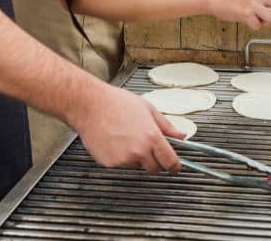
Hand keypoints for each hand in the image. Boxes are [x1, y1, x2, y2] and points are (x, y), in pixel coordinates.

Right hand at [71, 85, 185, 173]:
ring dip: (136, 158)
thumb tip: (181, 135)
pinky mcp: (109, 163)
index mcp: (152, 137)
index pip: (170, 162)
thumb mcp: (148, 109)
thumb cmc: (117, 103)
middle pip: (155, 168)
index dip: (175, 167)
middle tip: (147, 147)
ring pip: (137, 166)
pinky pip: (121, 165)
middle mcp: (139, 151)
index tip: (175, 168)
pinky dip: (121, 157)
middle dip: (155, 161)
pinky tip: (115, 141)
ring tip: (126, 138)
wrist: (89, 105)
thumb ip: (166, 126)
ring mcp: (123, 159)